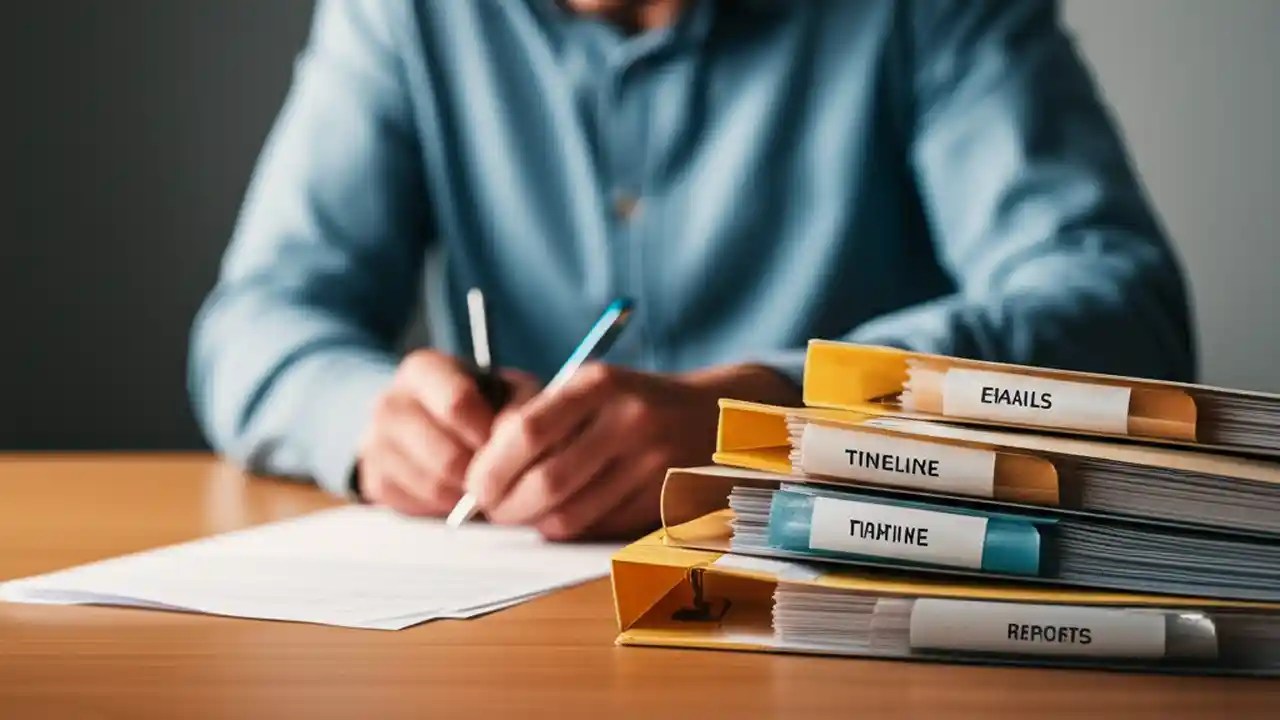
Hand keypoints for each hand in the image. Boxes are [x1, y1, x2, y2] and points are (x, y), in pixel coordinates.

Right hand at [357, 350, 538, 515]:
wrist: (431, 423)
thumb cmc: (480, 405)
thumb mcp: (508, 391)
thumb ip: (520, 409)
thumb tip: (519, 442)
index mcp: (423, 369)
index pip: (457, 403)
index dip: (488, 433)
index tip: (503, 444)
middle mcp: (390, 401)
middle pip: (446, 455)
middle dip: (479, 471)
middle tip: (497, 474)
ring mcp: (375, 442)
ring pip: (433, 485)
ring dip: (464, 493)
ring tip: (478, 482)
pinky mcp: (373, 480)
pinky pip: (417, 506)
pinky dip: (442, 506)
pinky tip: (453, 490)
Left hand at [464, 363, 799, 539]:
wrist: (714, 416)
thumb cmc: (635, 404)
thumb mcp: (594, 389)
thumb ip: (544, 418)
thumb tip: (484, 470)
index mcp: (600, 385)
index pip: (526, 431)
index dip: (491, 466)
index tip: (475, 483)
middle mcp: (628, 421)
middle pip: (546, 482)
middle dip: (506, 506)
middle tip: (492, 510)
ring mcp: (651, 463)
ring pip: (570, 514)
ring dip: (535, 523)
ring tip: (525, 514)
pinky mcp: (663, 499)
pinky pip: (598, 527)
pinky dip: (572, 528)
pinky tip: (567, 514)